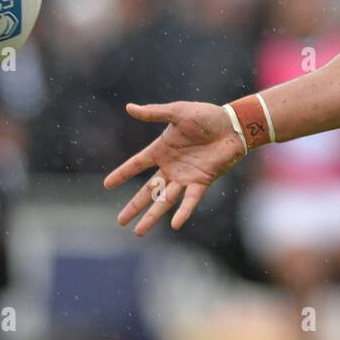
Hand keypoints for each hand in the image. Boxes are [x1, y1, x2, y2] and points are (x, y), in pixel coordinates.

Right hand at [105, 101, 245, 234]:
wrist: (233, 125)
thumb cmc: (206, 116)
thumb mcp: (178, 112)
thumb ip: (154, 113)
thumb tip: (129, 107)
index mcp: (162, 149)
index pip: (137, 164)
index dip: (122, 173)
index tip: (106, 185)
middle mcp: (171, 166)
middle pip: (148, 190)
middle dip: (134, 206)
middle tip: (120, 221)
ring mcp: (185, 176)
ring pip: (165, 200)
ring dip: (152, 216)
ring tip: (139, 232)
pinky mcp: (202, 181)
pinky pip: (191, 200)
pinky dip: (183, 212)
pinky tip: (175, 224)